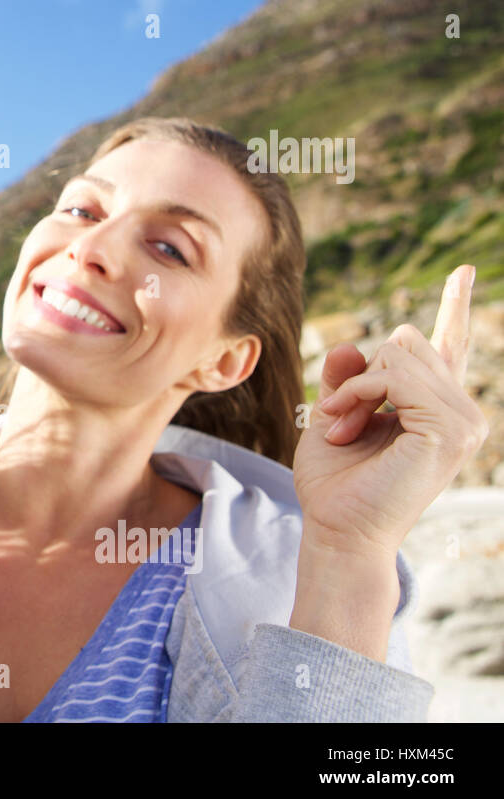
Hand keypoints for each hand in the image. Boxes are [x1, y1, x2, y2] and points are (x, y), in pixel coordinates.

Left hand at [294, 264, 488, 556]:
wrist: (338, 527)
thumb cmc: (335, 481)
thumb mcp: (335, 413)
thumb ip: (349, 377)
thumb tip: (353, 345)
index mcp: (433, 407)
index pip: (448, 347)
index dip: (455, 306)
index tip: (463, 271)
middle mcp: (457, 411)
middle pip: (406, 342)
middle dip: (361, 374)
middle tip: (340, 419)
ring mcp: (461, 421)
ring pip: (399, 354)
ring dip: (355, 388)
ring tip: (343, 429)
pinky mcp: (449, 430)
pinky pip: (396, 376)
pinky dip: (361, 393)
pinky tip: (348, 423)